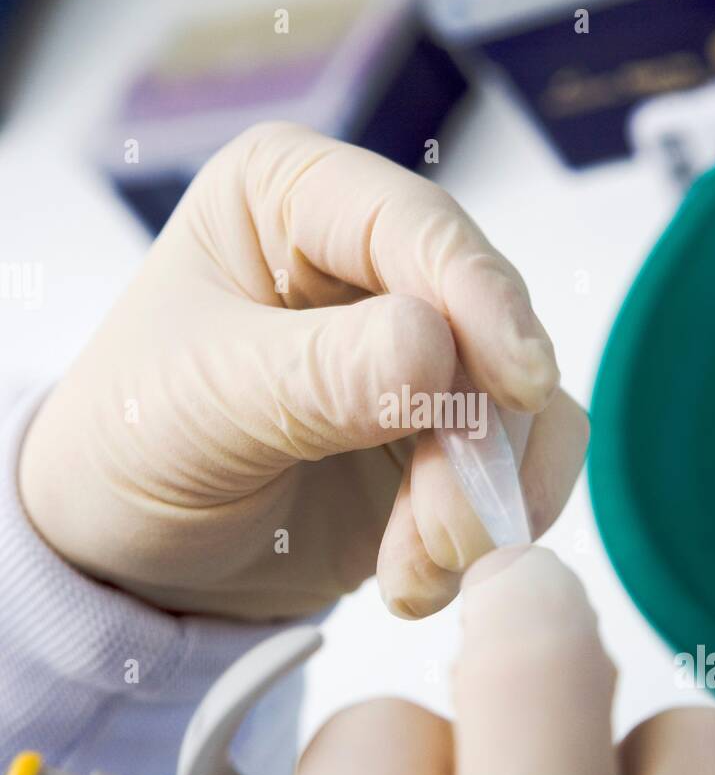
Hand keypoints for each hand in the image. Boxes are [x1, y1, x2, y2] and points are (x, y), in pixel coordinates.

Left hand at [19, 124, 586, 619]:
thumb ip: (318, 376)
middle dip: (477, 436)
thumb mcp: (204, 404)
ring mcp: (418, 347)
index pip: (417, 226)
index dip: (481, 301)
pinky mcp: (446, 430)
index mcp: (292, 196)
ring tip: (414, 572)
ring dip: (481, 498)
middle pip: (488, 321)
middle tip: (448, 533)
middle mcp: (370, 258)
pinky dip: (482, 528)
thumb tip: (436, 351)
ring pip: (521, 404)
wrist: (132, 558)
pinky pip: (516, 466)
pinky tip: (416, 578)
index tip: (523, 386)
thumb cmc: (131, 445)